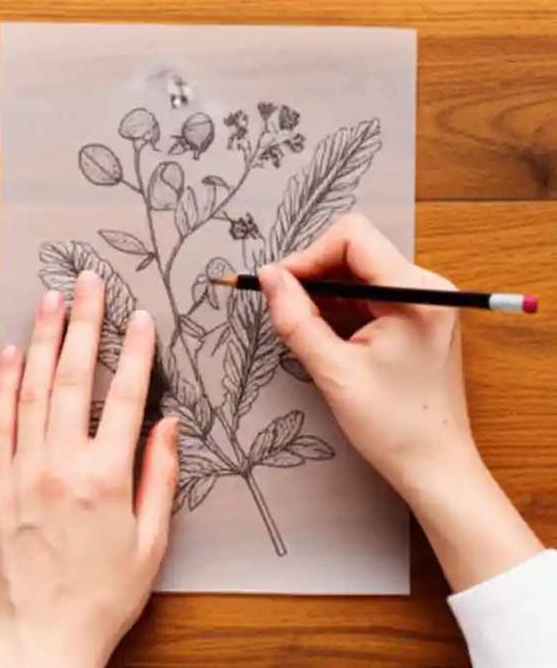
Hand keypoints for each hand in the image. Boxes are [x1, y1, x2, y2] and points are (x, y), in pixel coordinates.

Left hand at [0, 271, 178, 667]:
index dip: (135, 352)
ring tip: (49, 300)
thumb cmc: (104, 596)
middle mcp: (60, 465)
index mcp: (106, 478)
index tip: (140, 318)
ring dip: (40, 340)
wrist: (46, 635)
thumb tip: (166, 425)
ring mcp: (22, 472)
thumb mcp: (152, 543)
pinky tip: (9, 352)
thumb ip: (160, 478)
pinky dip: (2, 384)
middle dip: (82, 324)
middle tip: (88, 283)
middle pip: (73, 378)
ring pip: (31, 390)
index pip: (126, 397)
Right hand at [259, 213, 540, 591]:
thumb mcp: (334, 372)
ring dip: (324, 293)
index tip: (279, 287)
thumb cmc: (393, 426)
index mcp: (416, 294)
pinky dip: (339, 308)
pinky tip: (325, 338)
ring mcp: (424, 303)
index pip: (353, 237)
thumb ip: (296, 318)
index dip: (308, 255)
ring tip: (304, 329)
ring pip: (358, 272)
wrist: (435, 467)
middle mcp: (427, 288)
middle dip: (312, 273)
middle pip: (355, 250)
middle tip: (282, 308)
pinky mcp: (417, 319)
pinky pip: (369, 295)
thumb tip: (268, 276)